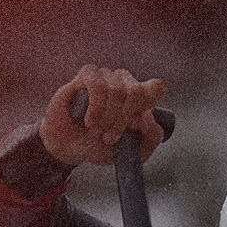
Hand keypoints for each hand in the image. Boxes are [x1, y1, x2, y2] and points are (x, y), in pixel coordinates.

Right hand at [41, 65, 168, 166]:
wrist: (69, 147)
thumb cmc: (100, 145)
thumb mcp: (133, 151)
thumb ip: (151, 138)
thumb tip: (148, 117)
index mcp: (140, 100)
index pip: (157, 87)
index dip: (151, 102)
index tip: (137, 123)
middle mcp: (124, 83)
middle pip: (136, 92)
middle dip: (122, 120)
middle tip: (109, 137)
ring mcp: (106, 76)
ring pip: (117, 90)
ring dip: (106, 117)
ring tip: (96, 131)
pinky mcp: (87, 74)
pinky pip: (98, 86)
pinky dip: (95, 108)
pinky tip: (89, 120)